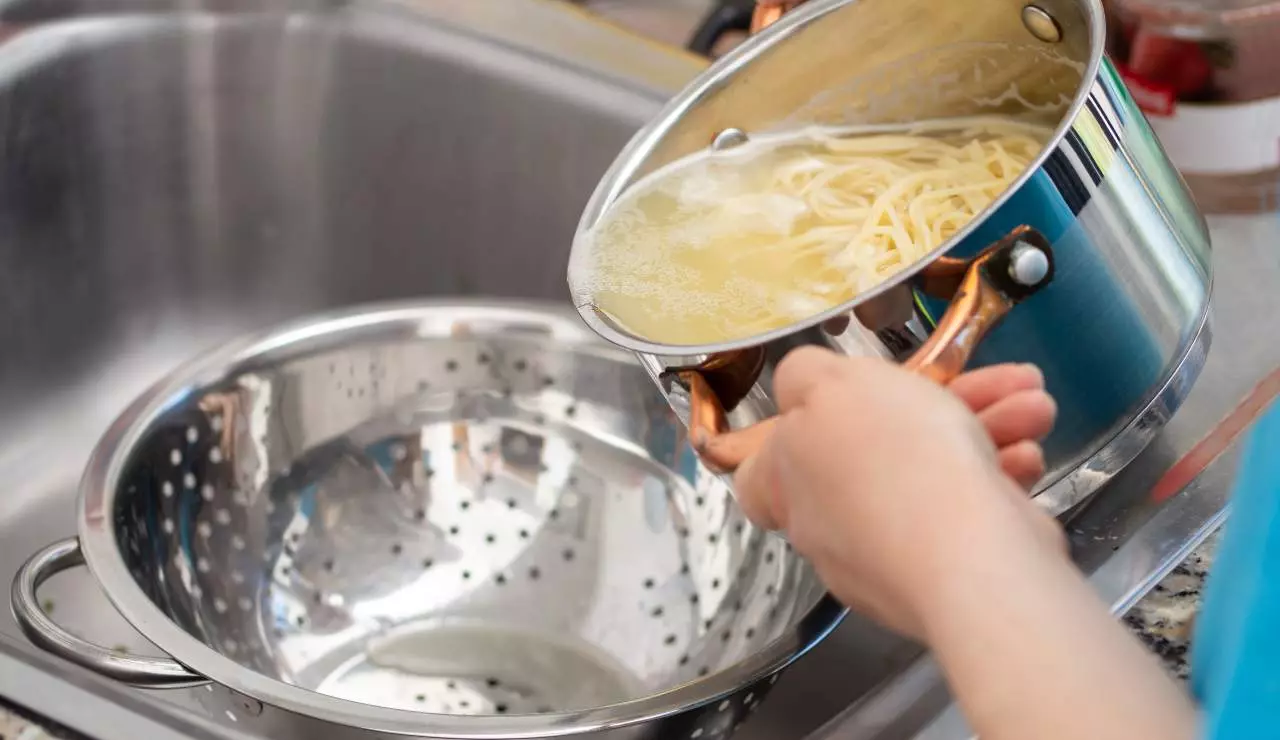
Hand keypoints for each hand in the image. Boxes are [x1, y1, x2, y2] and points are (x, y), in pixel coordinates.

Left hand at [734, 348, 1064, 639]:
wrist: (972, 559)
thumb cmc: (894, 463)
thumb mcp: (832, 384)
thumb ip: (804, 375)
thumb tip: (798, 384)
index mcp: (789, 483)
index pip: (762, 472)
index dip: (791, 438)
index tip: (828, 411)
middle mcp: (831, 523)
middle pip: (872, 449)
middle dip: (937, 405)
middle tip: (986, 382)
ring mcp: (892, 551)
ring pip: (933, 472)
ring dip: (986, 428)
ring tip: (1034, 406)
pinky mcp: (949, 569)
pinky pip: (970, 510)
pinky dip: (1000, 476)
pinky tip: (1028, 453)